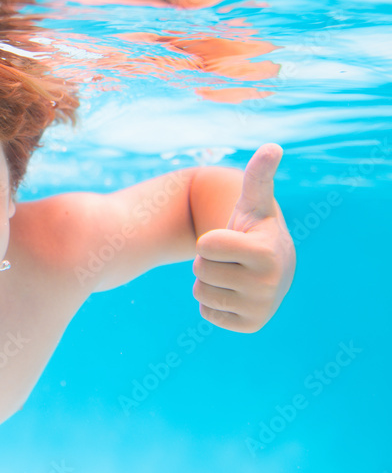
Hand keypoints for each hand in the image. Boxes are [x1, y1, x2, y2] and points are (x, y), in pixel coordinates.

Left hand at [192, 143, 295, 331]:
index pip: (204, 245)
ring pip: (200, 292)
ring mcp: (262, 308)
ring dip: (208, 281)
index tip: (232, 239)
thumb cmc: (254, 229)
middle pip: (200, 269)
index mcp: (267, 252)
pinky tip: (233, 293)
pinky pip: (207, 313)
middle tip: (231, 258)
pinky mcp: (250, 325)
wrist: (271, 266)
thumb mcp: (254, 202)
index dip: (210, 240)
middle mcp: (269, 284)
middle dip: (208, 261)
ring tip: (232, 274)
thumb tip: (272, 147)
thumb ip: (258, 176)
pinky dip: (212, 302)